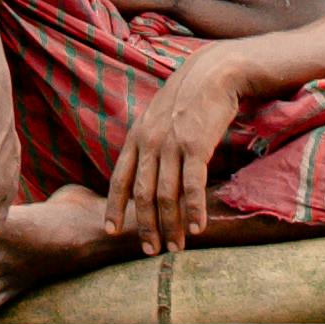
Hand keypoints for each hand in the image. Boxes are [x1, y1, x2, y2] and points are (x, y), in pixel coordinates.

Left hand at [114, 63, 250, 255]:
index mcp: (136, 137)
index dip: (114, 207)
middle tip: (151, 251)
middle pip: (142, 194)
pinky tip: (196, 229)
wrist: (213, 72)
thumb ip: (148, 145)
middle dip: (145, 226)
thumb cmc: (187, 99)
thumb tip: (145, 175)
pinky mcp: (195, 146)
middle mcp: (149, 143)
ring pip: (166, 195)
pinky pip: (192, 185)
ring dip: (170, 226)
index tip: (111, 231)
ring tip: (175, 247)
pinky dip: (193, 210)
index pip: (118, 179)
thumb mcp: (157, 119)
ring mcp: (171, 144)